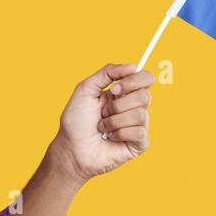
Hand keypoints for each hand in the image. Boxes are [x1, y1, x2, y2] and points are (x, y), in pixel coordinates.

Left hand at [51, 62, 154, 184]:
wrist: (71, 148)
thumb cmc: (76, 121)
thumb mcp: (85, 89)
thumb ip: (107, 73)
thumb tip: (133, 66)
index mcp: (123, 93)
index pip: (145, 79)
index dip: (133, 81)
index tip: (114, 89)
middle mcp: (133, 107)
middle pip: (145, 95)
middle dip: (118, 104)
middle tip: (102, 112)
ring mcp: (137, 126)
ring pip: (140, 114)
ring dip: (114, 121)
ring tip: (102, 127)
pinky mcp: (139, 143)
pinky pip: (139, 132)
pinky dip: (119, 133)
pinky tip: (110, 138)